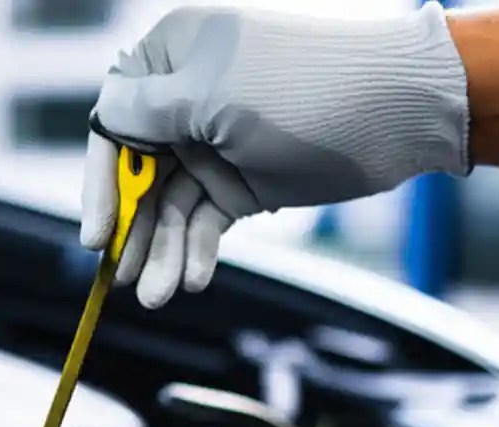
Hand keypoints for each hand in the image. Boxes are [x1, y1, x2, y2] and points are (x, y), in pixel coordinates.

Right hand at [81, 2, 469, 307]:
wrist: (402, 106)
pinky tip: (196, 278)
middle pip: (138, 175)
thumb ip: (147, 111)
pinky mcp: (245, 180)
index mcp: (172, 59)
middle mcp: (187, 100)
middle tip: (123, 281)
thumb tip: (103, 118)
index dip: (100, 184)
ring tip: (159, 296)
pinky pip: (208, 220)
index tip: (96, 237)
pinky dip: (200, 249)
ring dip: (163, 252)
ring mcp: (217, 144)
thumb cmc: (304, 85)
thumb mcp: (212, 95)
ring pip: (172, 207)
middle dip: (132, 230)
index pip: (113, 125)